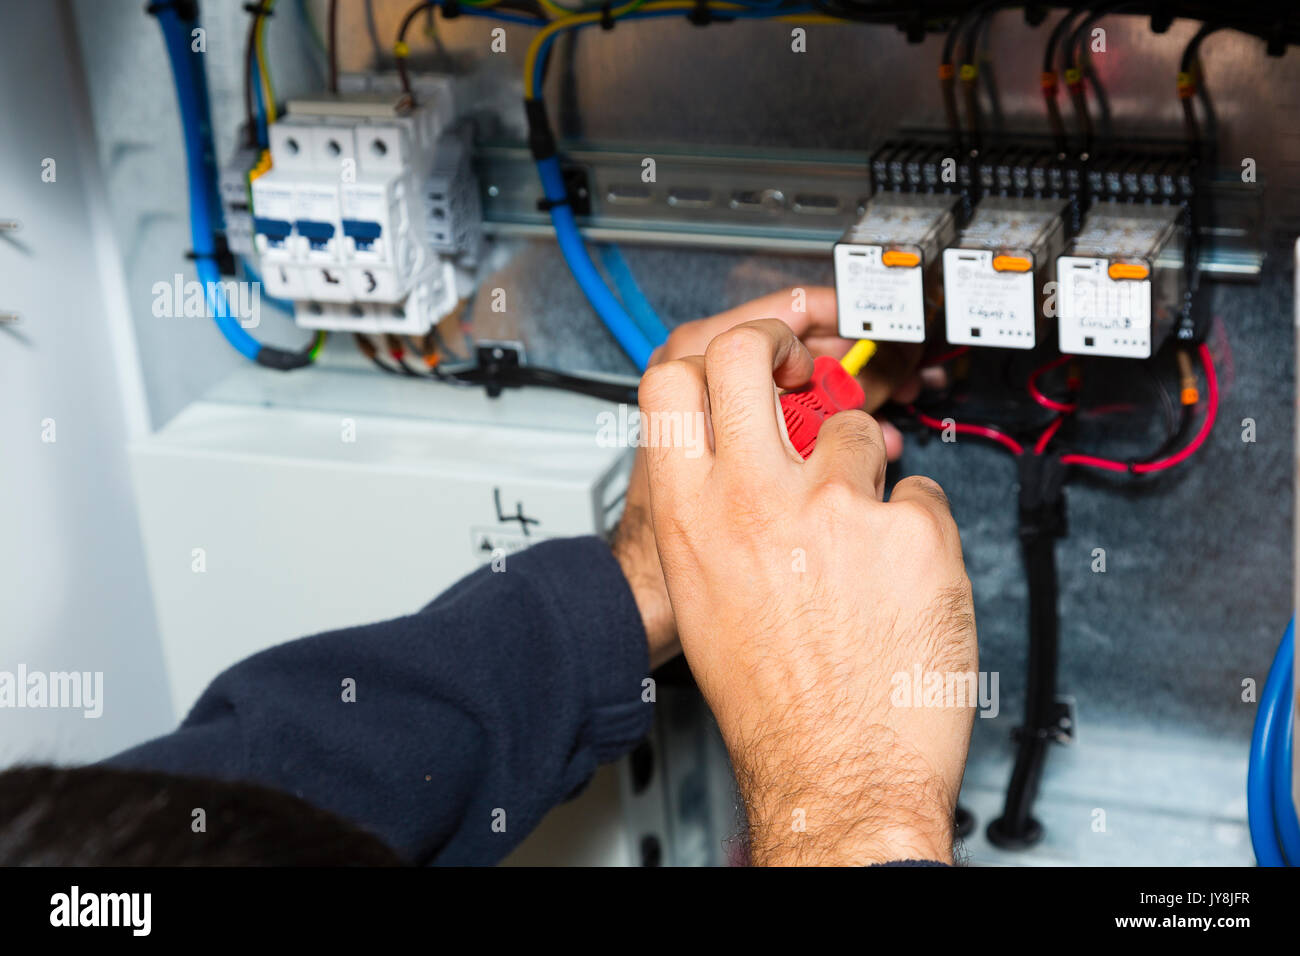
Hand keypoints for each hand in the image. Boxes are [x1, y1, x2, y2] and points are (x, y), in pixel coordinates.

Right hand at [638, 319, 976, 865]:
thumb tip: (735, 466)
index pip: (671, 380)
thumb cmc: (771, 701)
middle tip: (805, 363)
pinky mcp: (908, 530)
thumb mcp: (706, 597)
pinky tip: (902, 578)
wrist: (838, 771)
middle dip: (778, 338)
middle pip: (749, 350)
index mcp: (691, 518)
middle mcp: (754, 499)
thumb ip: (712, 516)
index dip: (712, 355)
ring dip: (862, 466)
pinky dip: (915, 527)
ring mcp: (834, 507)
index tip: (747, 360)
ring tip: (863, 535)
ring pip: (854, 427)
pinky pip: (919, 494)